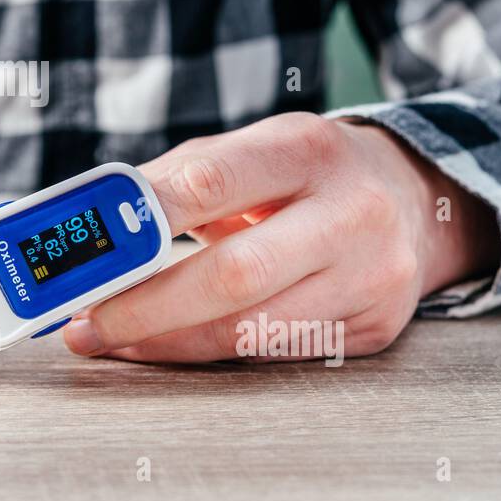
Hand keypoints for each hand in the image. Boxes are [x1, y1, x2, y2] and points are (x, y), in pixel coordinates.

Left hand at [62, 113, 499, 362]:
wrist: (414, 198)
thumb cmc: (309, 172)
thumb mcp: (256, 148)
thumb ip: (182, 178)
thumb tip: (99, 224)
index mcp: (307, 149)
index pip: (212, 182)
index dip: (141, 222)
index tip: (86, 253)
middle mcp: (350, 213)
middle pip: (233, 276)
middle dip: (146, 309)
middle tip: (87, 324)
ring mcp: (370, 277)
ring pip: (251, 331)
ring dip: (166, 343)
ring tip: (110, 340)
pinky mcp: (373, 328)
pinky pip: (272, 351)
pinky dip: (210, 352)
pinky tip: (168, 345)